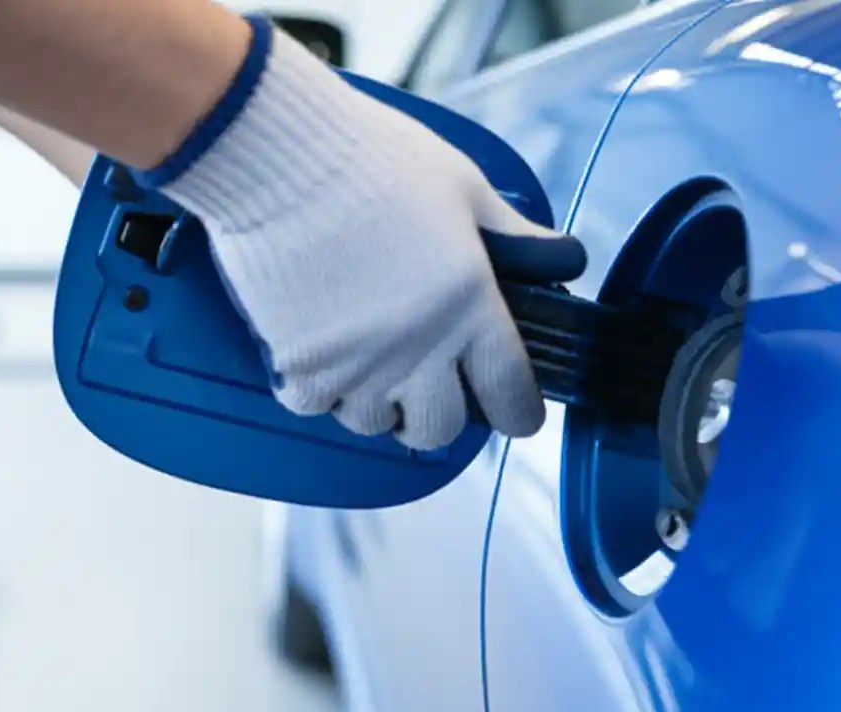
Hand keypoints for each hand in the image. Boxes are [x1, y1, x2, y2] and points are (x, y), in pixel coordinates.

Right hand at [154, 24, 584, 449]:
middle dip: (439, 410)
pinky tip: (321, 347)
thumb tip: (562, 254)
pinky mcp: (299, 365)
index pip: (513, 398)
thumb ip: (514, 235)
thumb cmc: (376, 160)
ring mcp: (356, 365)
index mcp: (471, 308)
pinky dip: (320, 387)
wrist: (278, 152)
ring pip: (376, 423)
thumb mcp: (465, 188)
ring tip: (368, 356)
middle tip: (426, 378)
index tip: (509, 404)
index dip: (518, 411)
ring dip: (377, 400)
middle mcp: (419, 349)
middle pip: (440, 430)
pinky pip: (316, 405)